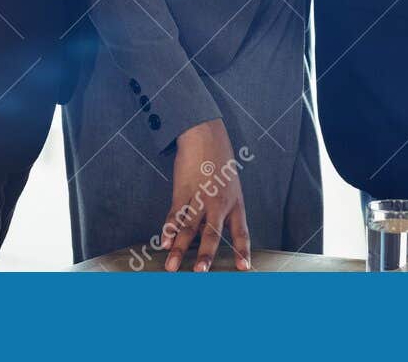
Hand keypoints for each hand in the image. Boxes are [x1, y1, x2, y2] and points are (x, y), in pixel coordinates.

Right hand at [159, 119, 251, 271]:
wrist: (205, 135)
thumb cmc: (220, 161)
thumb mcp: (230, 185)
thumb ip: (222, 209)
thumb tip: (208, 233)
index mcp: (235, 203)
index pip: (240, 231)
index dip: (242, 250)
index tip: (243, 268)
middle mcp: (218, 203)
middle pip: (212, 232)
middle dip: (205, 254)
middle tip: (200, 272)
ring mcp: (200, 197)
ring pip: (188, 227)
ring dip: (179, 248)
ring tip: (172, 266)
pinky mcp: (183, 190)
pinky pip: (175, 214)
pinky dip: (168, 229)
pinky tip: (164, 242)